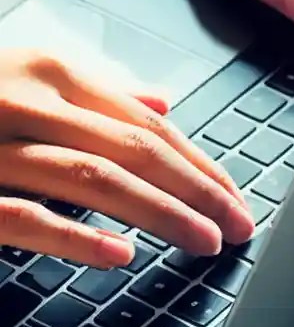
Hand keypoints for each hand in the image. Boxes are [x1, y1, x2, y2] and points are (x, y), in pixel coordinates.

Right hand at [0, 50, 254, 267]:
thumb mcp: (22, 79)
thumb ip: (92, 96)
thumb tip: (162, 103)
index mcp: (50, 74)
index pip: (147, 125)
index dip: (200, 165)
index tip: (237, 199)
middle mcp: (26, 103)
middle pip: (134, 148)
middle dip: (197, 190)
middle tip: (238, 226)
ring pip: (92, 176)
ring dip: (160, 211)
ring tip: (205, 240)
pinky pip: (22, 216)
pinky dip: (75, 236)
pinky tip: (121, 253)